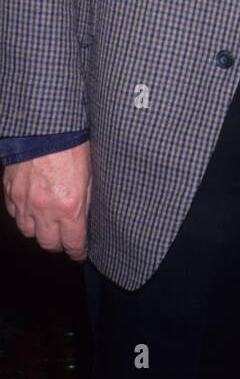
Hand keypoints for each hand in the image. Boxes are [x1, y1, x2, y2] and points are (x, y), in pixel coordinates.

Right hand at [2, 142, 91, 260]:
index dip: (77, 251)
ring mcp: (24, 201)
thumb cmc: (74, 146)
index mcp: (70, 207)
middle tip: (64, 239)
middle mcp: (45, 209)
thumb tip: (87, 219)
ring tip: (48, 223)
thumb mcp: (91, 175)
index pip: (72, 243)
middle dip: (57, 244)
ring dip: (38, 230)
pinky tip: (32, 207)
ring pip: (28, 231)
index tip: (79, 252)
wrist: (46, 126)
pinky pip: (14, 213)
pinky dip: (23, 214)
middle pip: (47, 243)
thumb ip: (87, 201)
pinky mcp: (10, 191)